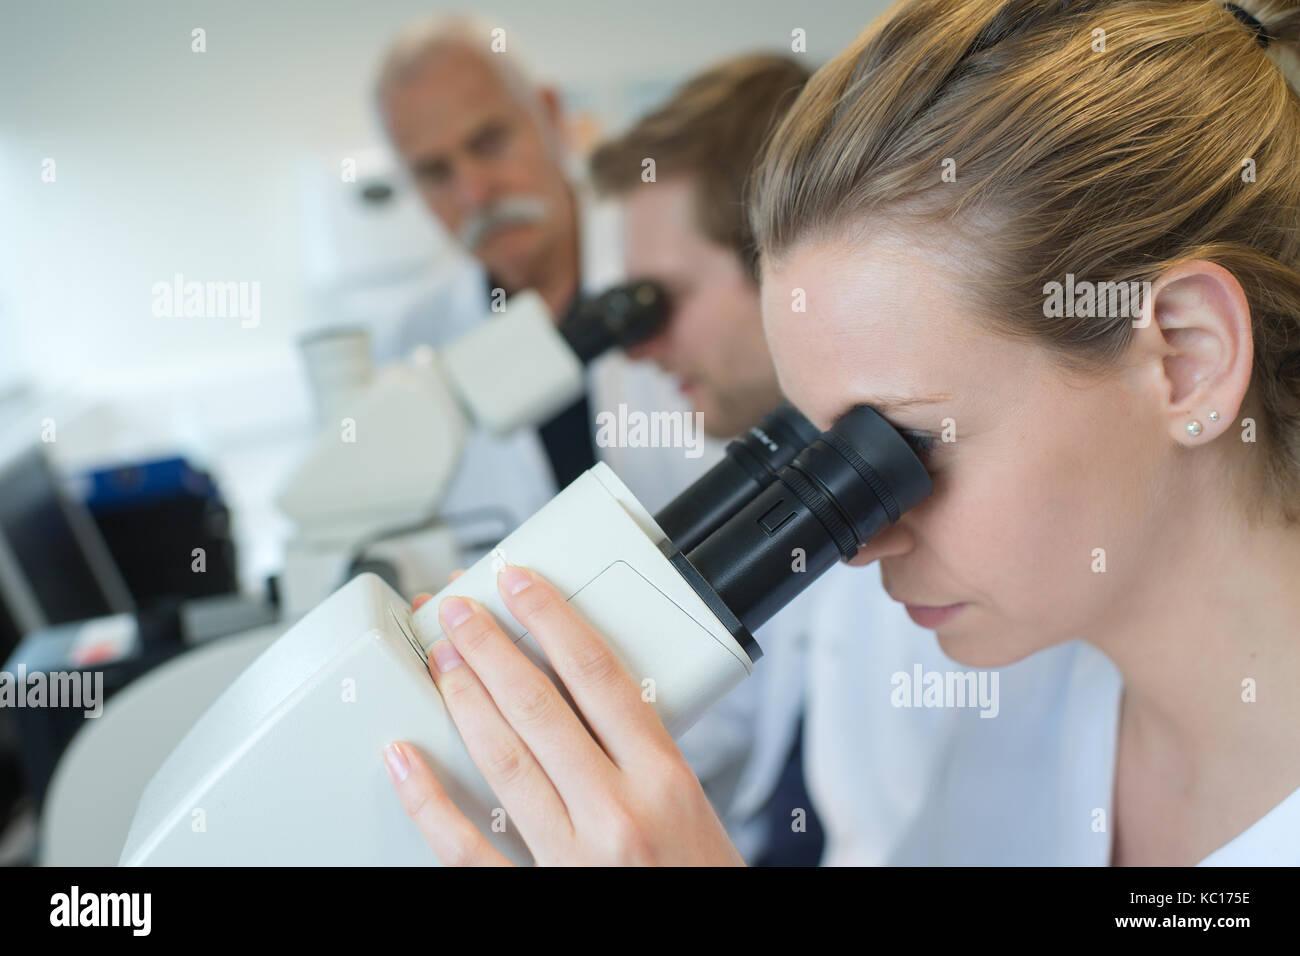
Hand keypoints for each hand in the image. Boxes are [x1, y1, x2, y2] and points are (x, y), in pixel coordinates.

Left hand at [382, 564, 744, 865]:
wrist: (710, 950)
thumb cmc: (701, 879)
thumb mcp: (697, 805)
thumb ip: (647, 753)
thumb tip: (596, 699)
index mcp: (665, 780)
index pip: (598, 674)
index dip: (551, 619)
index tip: (521, 583)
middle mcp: (617, 813)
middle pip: (539, 707)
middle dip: (490, 648)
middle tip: (458, 611)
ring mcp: (572, 856)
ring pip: (503, 760)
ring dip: (464, 702)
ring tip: (440, 661)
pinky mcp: (536, 895)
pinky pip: (468, 847)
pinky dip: (430, 801)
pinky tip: (407, 760)